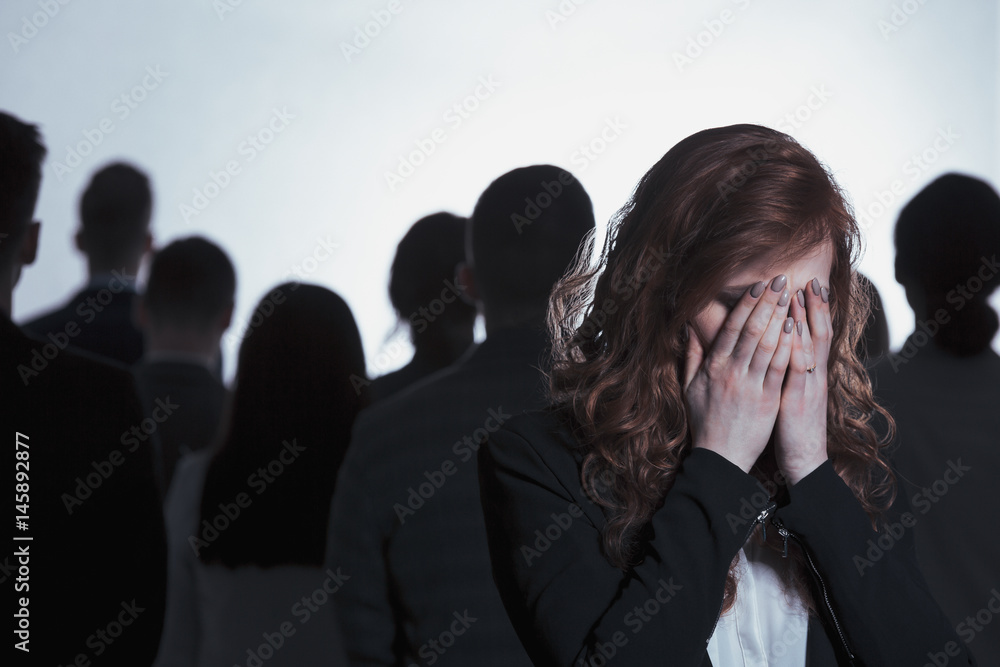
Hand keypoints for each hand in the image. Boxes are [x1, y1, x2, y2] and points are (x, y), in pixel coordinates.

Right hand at [684, 275, 793, 471]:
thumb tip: (691, 329)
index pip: (732, 327)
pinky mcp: (767, 400)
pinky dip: (788, 346)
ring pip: (768, 344)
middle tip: (782, 281)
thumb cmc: (704, 422)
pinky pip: (779, 367)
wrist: (720, 457)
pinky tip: (796, 328)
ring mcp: (750, 385)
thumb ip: (691, 356)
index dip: (747, 303)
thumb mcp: (689, 387)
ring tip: (792, 297)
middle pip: (752, 329)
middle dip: (768, 303)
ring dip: (781, 317)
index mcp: (713, 367)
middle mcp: (731, 372)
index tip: (759, 285)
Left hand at [774, 278, 830, 483]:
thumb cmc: (794, 427)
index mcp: (812, 374)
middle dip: (814, 307)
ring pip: (809, 348)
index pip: (816, 335)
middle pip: (818, 334)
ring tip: (798, 295)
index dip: (814, 310)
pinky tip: (789, 332)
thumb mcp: (793, 393)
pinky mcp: (795, 401)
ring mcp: (807, 388)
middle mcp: (814, 377)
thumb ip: (790, 370)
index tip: (810, 284)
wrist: (804, 461)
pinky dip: (794, 349)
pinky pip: (796, 371)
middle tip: (810, 279)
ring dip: (804, 321)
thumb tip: (783, 348)